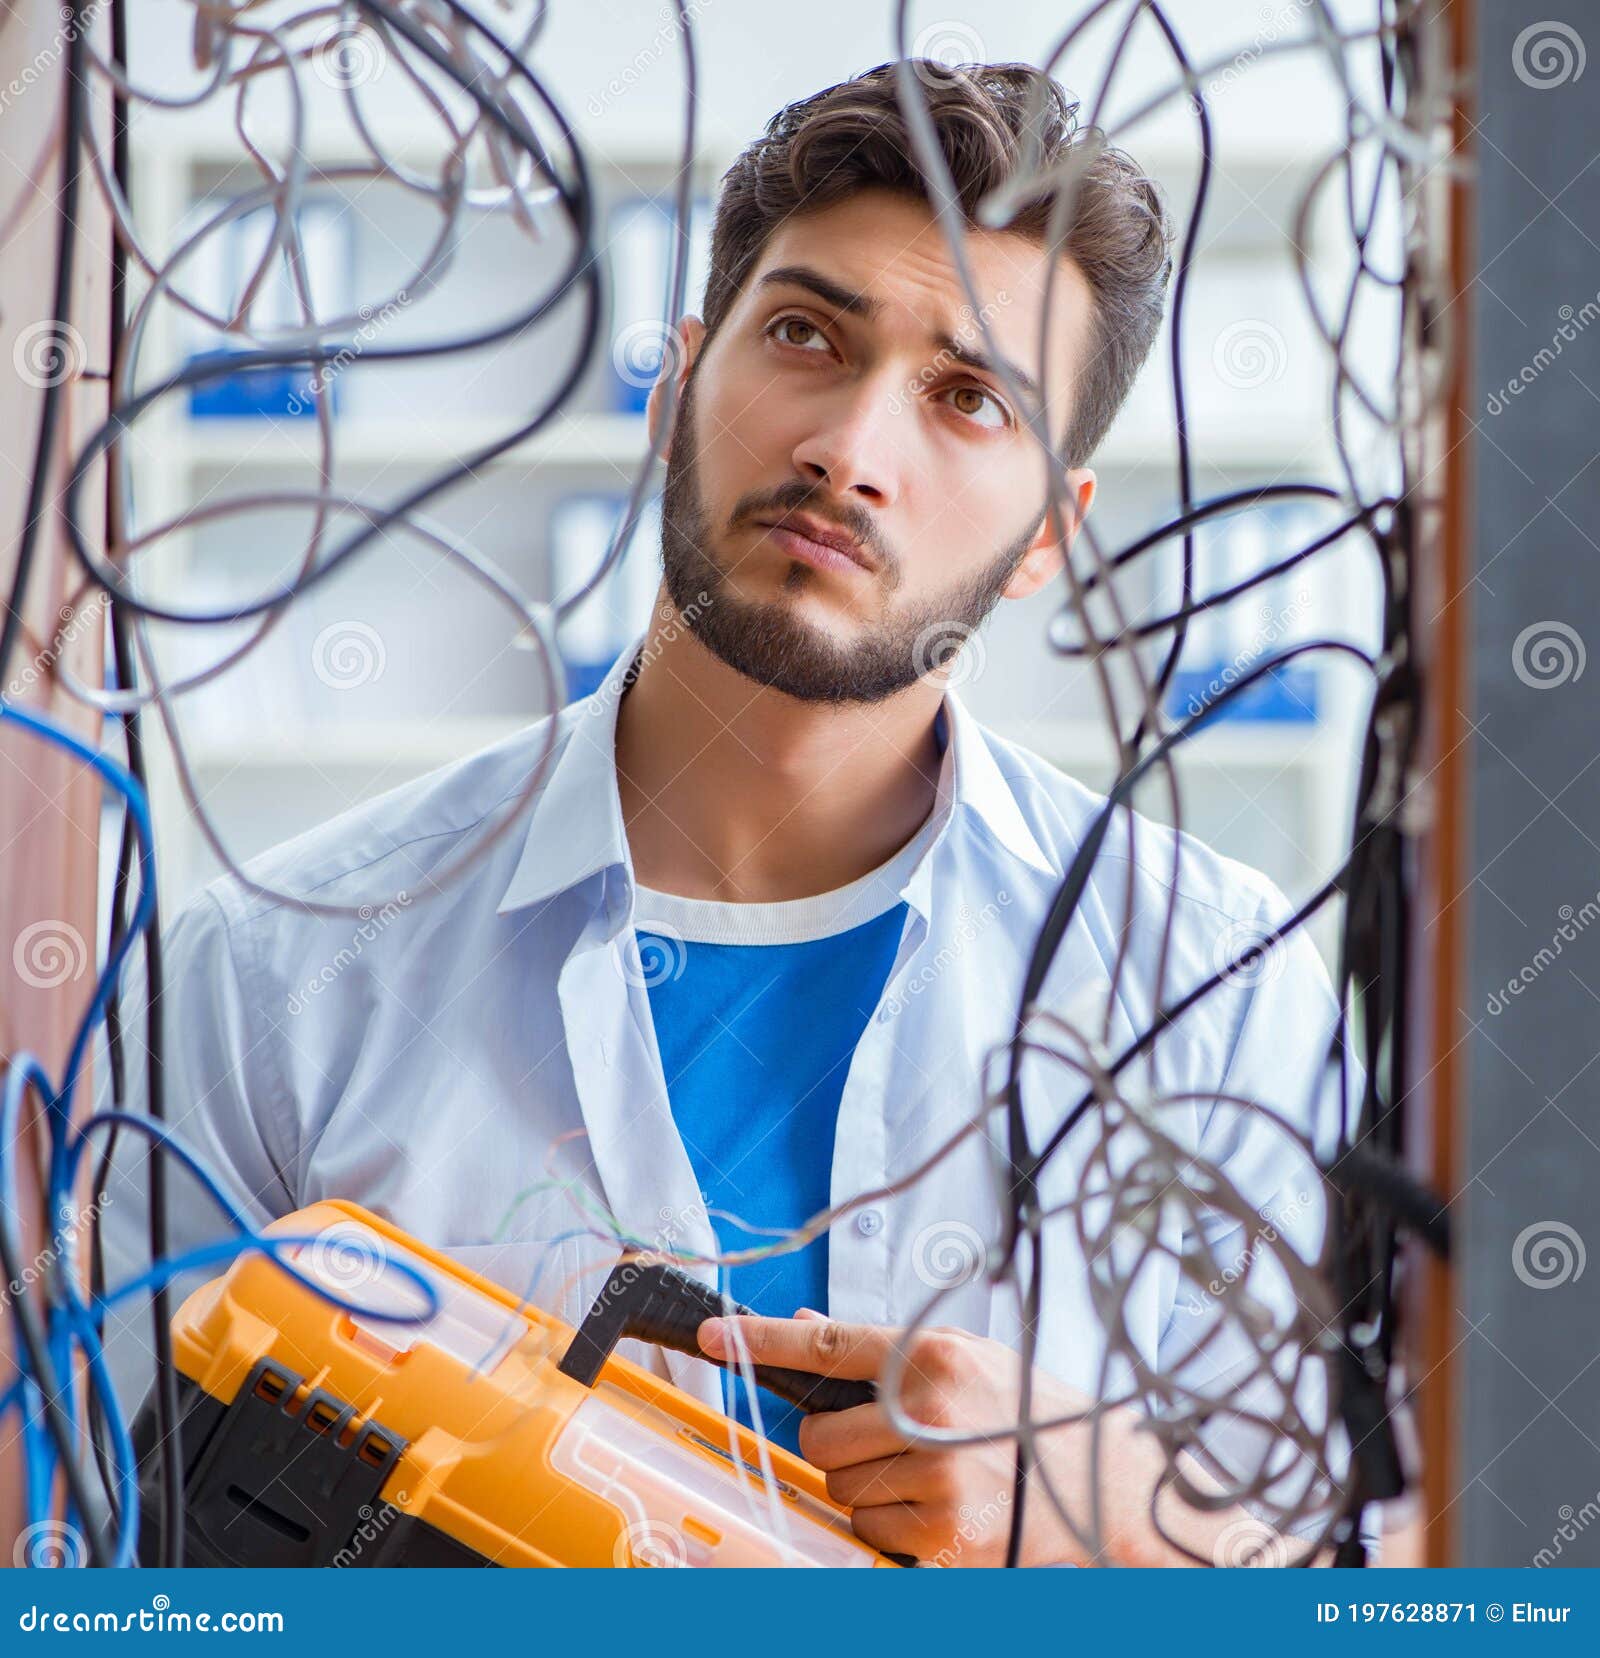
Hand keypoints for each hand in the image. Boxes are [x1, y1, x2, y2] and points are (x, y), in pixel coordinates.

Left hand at [697, 1308, 1202, 1565]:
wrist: (1099, 1484)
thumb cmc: (1027, 1411)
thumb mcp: (965, 1355)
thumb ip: (883, 1348)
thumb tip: (808, 1326)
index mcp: (931, 1355)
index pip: (826, 1344)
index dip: (763, 1339)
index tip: (717, 1335)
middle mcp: (926, 1411)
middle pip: (820, 1434)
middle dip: (840, 1441)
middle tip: (889, 1438)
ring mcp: (932, 1477)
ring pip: (839, 1484)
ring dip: (864, 1483)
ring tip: (924, 1471)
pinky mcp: (938, 1534)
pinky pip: (865, 1527)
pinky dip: (886, 1523)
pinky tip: (933, 1506)